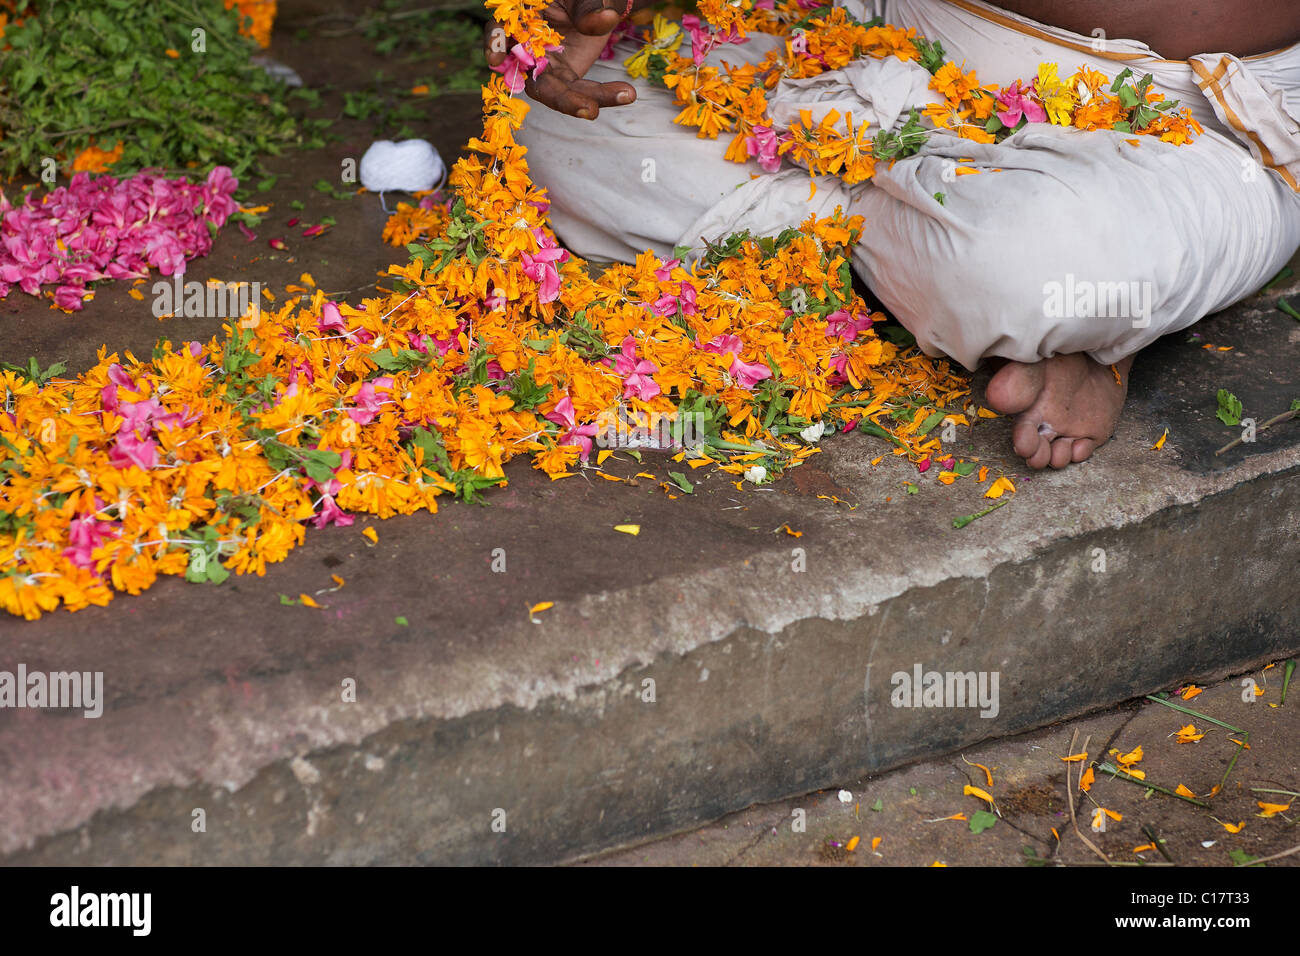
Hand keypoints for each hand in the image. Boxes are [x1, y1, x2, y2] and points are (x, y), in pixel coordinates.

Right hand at [484, 0, 638, 119]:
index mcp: (519, 16)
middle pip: (528, 74)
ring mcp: (543, 65)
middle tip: (587, 108)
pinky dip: (602, 95)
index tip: (495, 57)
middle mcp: (525, 45)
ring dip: (583, 101)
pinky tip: (627, 93)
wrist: (598, 4)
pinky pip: (578, 92)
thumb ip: (589, 6)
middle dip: (558, 96)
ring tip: (623, 95)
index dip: (493, 43)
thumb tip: (604, 19)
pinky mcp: (563, 77)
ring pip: (554, 91)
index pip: (498, 29)